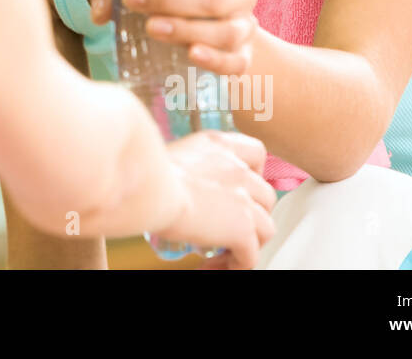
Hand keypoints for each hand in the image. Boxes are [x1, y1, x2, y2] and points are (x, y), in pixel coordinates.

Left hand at [86, 0, 258, 75]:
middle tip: (133, 3)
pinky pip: (235, 61)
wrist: (211, 39)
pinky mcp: (243, 58)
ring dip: (186, 29)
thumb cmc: (173, 2)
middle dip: (169, 0)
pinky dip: (214, 59)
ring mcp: (245, 27)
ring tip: (152, 28)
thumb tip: (97, 12)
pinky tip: (192, 54)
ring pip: (224, 30)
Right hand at [152, 130, 275, 269]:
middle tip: (229, 228)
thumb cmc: (145, 172)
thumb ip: (191, 167)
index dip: (254, 174)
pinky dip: (236, 265)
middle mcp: (236, 168)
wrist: (147, 186)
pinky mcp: (242, 228)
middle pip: (266, 197)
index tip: (241, 189)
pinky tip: (216, 265)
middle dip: (253, 215)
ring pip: (266, 228)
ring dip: (249, 243)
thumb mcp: (172, 156)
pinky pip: (250, 257)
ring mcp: (244, 198)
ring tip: (225, 253)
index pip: (256, 153)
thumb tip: (185, 187)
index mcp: (218, 145)